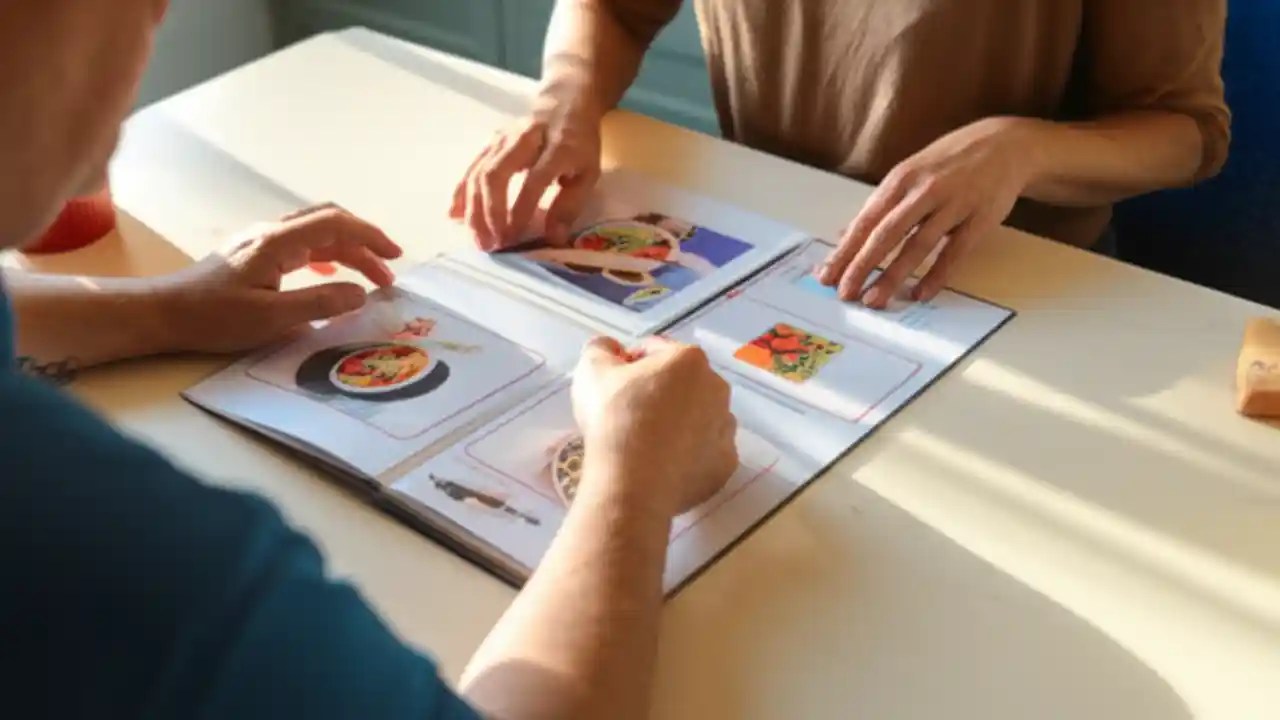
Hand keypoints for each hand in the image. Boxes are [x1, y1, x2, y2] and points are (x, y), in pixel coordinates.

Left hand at [156, 204, 402, 353]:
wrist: (164, 313)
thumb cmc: (214, 317)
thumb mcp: (271, 318)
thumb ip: (320, 303)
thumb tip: (360, 293)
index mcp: (278, 242)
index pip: (335, 224)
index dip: (370, 236)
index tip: (395, 258)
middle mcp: (271, 232)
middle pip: (329, 221)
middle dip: (365, 242)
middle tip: (389, 270)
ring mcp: (260, 240)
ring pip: (316, 232)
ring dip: (348, 250)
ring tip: (370, 277)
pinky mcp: (254, 253)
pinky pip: (301, 243)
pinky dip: (328, 253)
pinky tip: (331, 272)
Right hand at [449, 99, 601, 250]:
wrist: (564, 102)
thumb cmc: (579, 144)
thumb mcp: (588, 173)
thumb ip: (571, 205)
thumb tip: (554, 238)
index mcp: (557, 147)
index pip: (533, 180)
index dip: (521, 210)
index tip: (514, 237)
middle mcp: (525, 140)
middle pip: (496, 174)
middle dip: (489, 213)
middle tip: (491, 244)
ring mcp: (503, 140)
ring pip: (479, 172)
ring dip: (474, 210)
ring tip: (478, 240)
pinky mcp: (490, 143)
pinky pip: (470, 168)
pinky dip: (461, 194)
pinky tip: (455, 217)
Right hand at [571, 337, 737, 517]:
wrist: (632, 485)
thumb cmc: (614, 419)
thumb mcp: (592, 371)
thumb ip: (601, 349)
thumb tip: (609, 348)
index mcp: (690, 360)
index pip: (654, 351)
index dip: (629, 365)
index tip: (612, 386)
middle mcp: (718, 388)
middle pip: (682, 384)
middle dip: (658, 393)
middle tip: (628, 415)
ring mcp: (726, 429)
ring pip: (698, 418)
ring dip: (678, 423)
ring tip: (647, 443)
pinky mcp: (726, 465)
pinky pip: (704, 452)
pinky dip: (688, 455)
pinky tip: (664, 465)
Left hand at [819, 117, 1034, 307]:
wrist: (1006, 144)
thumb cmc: (949, 162)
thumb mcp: (910, 173)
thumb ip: (880, 206)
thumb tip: (846, 235)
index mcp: (901, 179)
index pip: (866, 220)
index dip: (846, 250)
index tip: (826, 275)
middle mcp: (924, 190)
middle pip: (887, 233)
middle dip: (862, 265)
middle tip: (845, 293)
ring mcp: (953, 204)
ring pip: (918, 245)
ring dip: (894, 275)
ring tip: (875, 300)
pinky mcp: (979, 218)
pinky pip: (954, 252)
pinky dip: (937, 275)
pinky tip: (920, 294)